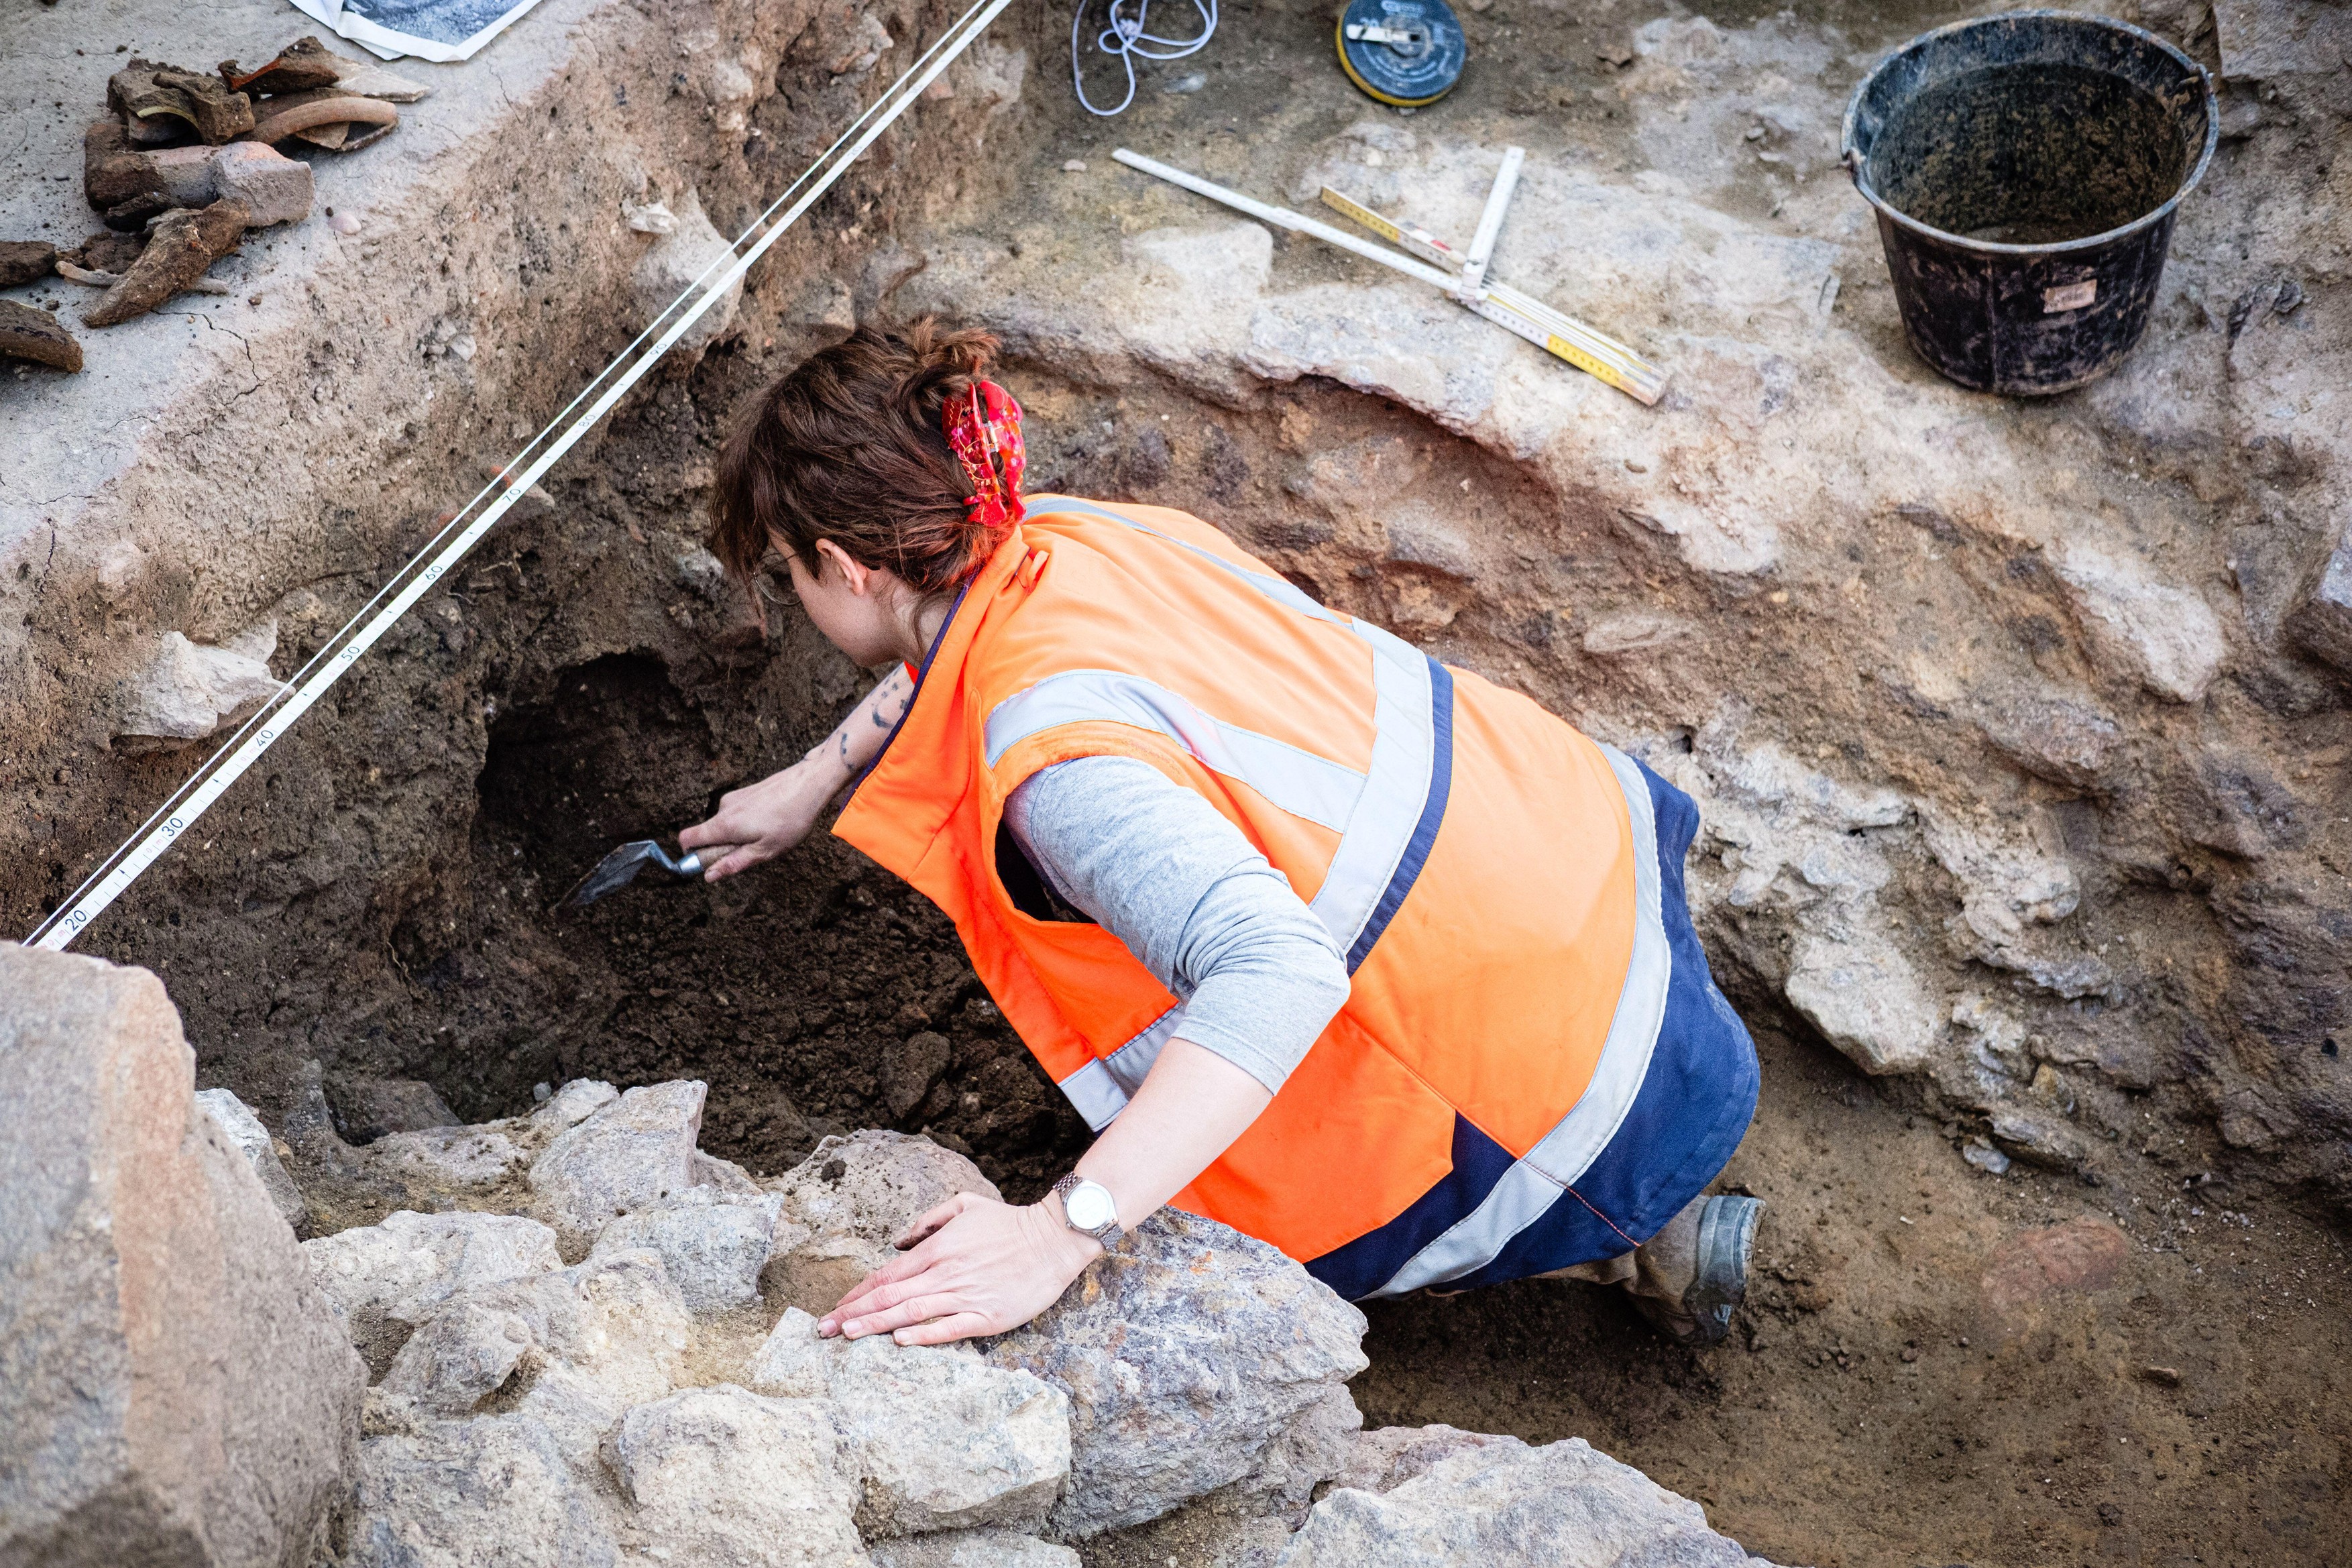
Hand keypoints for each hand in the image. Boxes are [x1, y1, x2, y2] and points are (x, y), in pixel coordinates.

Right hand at [680, 755, 844, 880]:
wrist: (809, 784)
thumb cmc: (790, 819)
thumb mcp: (765, 850)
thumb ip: (734, 863)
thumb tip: (709, 875)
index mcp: (724, 825)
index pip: (687, 838)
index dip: (691, 855)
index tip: (710, 864)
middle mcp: (723, 808)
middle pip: (708, 834)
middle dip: (724, 848)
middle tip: (754, 850)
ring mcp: (734, 798)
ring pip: (726, 825)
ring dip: (739, 836)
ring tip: (769, 835)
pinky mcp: (745, 792)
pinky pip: (737, 815)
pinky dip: (747, 824)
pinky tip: (771, 823)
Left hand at [819, 1191, 1099, 1345]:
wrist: (1053, 1238)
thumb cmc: (1008, 1222)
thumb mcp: (964, 1205)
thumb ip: (927, 1222)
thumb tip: (899, 1241)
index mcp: (937, 1249)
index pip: (886, 1274)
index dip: (857, 1293)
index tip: (835, 1308)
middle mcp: (945, 1273)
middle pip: (889, 1296)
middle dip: (853, 1314)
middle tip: (824, 1330)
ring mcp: (965, 1295)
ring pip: (911, 1312)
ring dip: (876, 1325)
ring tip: (847, 1337)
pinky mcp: (987, 1315)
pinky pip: (949, 1327)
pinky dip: (923, 1334)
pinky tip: (900, 1341)